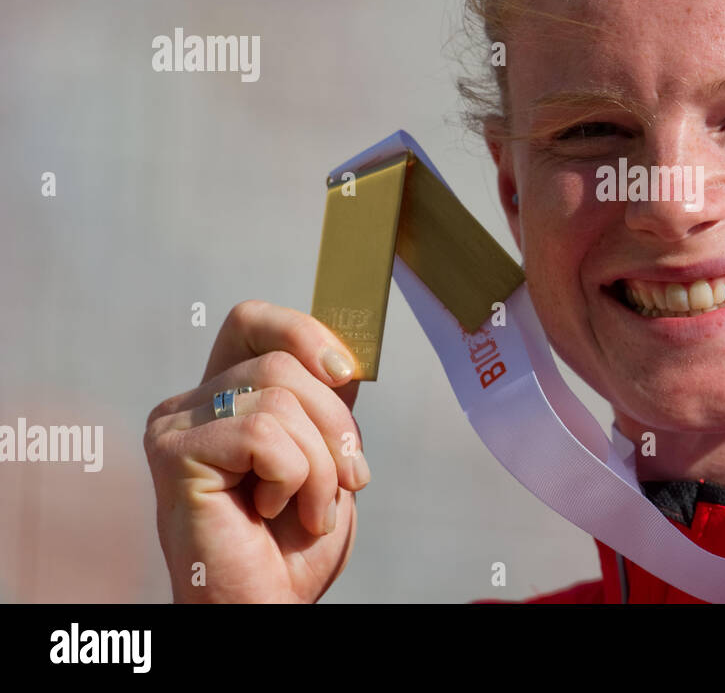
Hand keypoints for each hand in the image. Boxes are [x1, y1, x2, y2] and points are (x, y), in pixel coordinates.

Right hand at [143, 300, 371, 602]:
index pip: (253, 321)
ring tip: (310, 508)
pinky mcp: (174, 454)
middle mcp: (189, 403)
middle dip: (334, 423)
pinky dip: (293, 476)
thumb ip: (323, 398)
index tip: (347, 373)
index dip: (304, 333)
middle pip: (280, 363)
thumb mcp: (325, 452)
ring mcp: (176, 426)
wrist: (266, 604)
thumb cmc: (291, 541)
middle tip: (349, 478)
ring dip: (320, 463)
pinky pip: (262, 433)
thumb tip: (344, 354)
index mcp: (222, 395)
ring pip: (279, 399)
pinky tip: (276, 509)